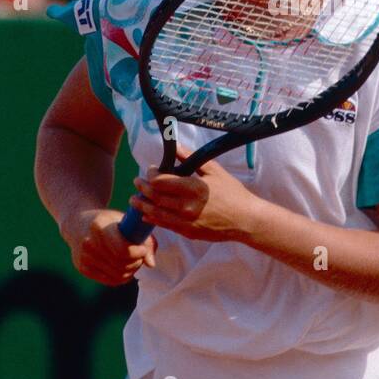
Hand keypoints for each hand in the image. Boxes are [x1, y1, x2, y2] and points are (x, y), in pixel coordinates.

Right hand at [63, 207, 155, 285]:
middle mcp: (88, 243)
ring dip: (131, 271)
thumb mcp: (127, 221)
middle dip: (137, 262)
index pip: (123, 250)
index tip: (142, 248)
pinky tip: (124, 266)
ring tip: (133, 260)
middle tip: (140, 255)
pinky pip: (110, 281)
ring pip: (118, 276)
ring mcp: (83, 258)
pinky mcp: (83, 268)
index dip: (138, 253)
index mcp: (99, 227)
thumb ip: (145, 240)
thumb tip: (151, 264)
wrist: (79, 223)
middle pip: (122, 265)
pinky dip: (122, 276)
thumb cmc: (109, 221)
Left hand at [128, 147, 258, 242]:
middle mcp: (186, 206)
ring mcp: (186, 222)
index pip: (160, 180)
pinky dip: (153, 218)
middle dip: (142, 188)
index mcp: (192, 188)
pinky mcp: (188, 232)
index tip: (151, 169)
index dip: (151, 174)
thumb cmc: (233, 192)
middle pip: (154, 196)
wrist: (245, 219)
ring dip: (142, 205)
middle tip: (137, 182)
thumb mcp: (214, 170)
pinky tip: (146, 214)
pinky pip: (165, 225)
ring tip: (134, 200)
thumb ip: (191, 158)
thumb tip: (174, 146)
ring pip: (156, 213)